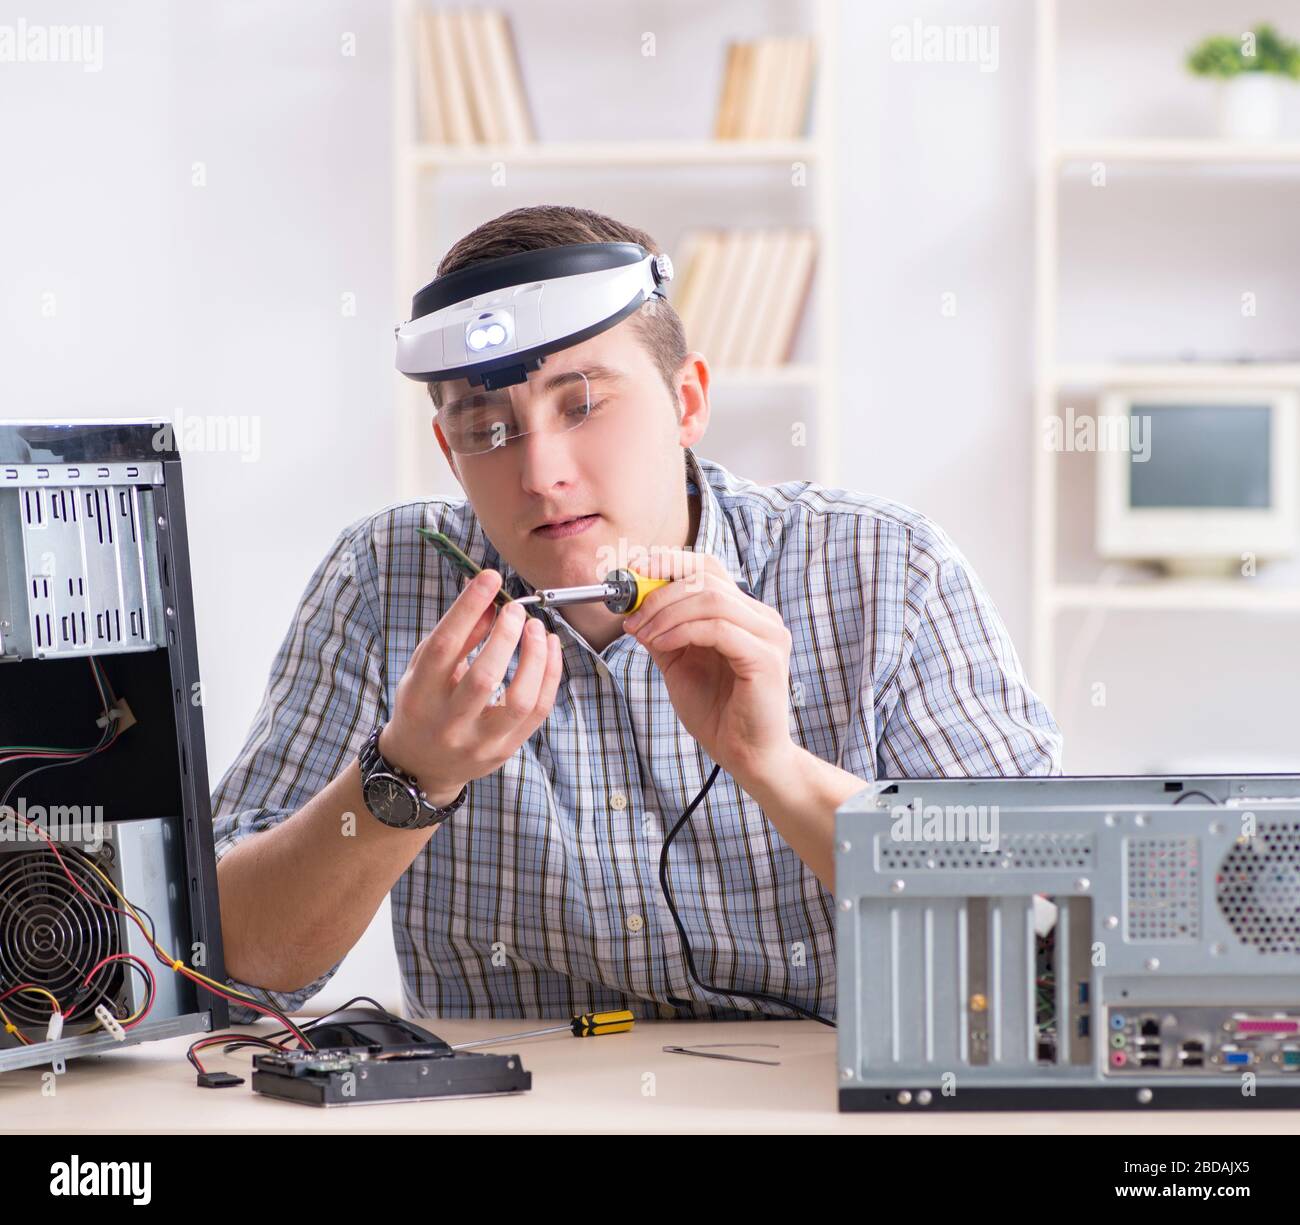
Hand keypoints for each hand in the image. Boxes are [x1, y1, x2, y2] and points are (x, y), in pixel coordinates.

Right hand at [379, 570, 562, 801]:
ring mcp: (479, 742)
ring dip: (536, 657)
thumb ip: (454, 636)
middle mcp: (448, 722)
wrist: (420, 765)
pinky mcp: (505, 750)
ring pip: (519, 700)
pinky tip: (550, 648)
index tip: (489, 579)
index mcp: (419, 695)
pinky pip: (538, 712)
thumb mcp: (423, 669)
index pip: (444, 647)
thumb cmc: (423, 705)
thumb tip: (488, 599)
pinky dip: (550, 675)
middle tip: (516, 609)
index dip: (468, 609)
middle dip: (506, 635)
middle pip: (484, 677)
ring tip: (537, 628)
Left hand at [622, 549, 794, 783]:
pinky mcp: (765, 657)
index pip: (707, 567)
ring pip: (710, 598)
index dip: (668, 563)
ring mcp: (768, 635)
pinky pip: (718, 628)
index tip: (632, 574)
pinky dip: (682, 631)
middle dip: (659, 590)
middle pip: (706, 577)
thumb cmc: (718, 712)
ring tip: (641, 634)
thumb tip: (633, 606)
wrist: (745, 756)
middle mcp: (762, 617)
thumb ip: (662, 632)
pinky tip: (662, 645)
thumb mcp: (678, 663)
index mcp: (745, 613)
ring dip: (665, 612)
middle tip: (630, 614)